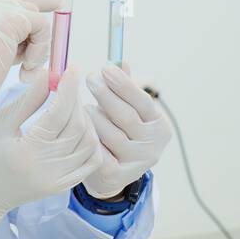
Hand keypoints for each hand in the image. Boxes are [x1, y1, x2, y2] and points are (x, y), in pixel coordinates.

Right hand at [0, 0, 60, 120]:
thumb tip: (38, 35)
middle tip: (37, 56)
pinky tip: (26, 67)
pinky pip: (42, 27)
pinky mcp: (13, 18)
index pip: (14, 0)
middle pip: (30, 5)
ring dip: (38, 48)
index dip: (38, 1)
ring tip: (25, 69)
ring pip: (38, 19)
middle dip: (41, 32)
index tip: (58, 2)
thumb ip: (11, 38)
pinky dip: (40, 50)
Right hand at [0, 67, 101, 238]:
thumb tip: (48, 74)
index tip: (70, 70)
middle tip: (68, 86)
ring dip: (86, 120)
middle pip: (77, 128)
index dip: (67, 89)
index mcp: (27, 152)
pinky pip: (91, 162)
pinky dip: (92, 142)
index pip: (58, 115)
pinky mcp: (64, 186)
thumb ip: (28, 100)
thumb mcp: (0, 123)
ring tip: (72, 107)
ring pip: (89, 144)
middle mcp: (48, 169)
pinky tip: (81, 129)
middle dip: (76, 101)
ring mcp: (59, 181)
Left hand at [81, 63, 170, 199]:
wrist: (111, 172)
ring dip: (93, 117)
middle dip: (106, 95)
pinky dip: (88, 138)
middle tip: (90, 79)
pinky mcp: (117, 176)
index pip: (143, 102)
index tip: (106, 68)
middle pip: (126, 116)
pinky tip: (80, 128)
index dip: (124, 85)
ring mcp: (136, 164)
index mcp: (159, 126)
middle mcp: (152, 147)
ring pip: (109, 133)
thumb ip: (125, 88)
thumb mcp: (125, 109)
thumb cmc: (118, 131)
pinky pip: (98, 152)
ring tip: (83, 107)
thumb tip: (120, 61)